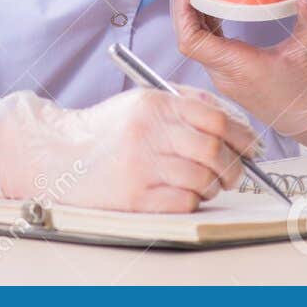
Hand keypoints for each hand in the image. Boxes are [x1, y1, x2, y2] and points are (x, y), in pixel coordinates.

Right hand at [0, 86, 260, 212]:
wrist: (56, 156)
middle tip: (236, 172)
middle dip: (234, 165)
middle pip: (214, 150)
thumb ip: (184, 103)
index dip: (242, 134)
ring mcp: (140, 167)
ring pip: (203, 179)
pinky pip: (184, 203)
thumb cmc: (105, 131)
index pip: (215, 118)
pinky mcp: (134, 198)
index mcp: (153, 105)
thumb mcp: (141, 102)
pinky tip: (186, 195)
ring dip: (214, 186)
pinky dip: (194, 202)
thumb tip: (231, 118)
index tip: (251, 146)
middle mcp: (148, 133)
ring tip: (207, 184)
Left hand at [171, 0, 306, 161]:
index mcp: (238, 68)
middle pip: (191, 39)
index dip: (181, 11)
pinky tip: (219, 9)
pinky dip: (210, 27)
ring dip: (197, 16)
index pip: (190, 41)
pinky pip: (213, 50)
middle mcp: (227, 76)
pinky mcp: (237, 79)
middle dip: (187, 6)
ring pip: (201, 44)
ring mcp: (230, 79)